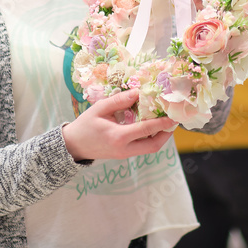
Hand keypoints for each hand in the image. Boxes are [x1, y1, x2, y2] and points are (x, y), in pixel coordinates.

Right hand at [61, 89, 177, 161]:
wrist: (73, 146)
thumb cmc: (84, 125)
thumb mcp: (99, 109)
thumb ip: (119, 100)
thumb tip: (138, 92)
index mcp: (118, 137)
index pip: (146, 129)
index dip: (162, 122)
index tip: (173, 116)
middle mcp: (124, 149)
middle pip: (153, 146)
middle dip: (166, 134)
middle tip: (173, 121)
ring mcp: (125, 154)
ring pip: (150, 149)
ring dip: (160, 137)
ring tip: (166, 123)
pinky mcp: (124, 155)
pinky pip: (143, 148)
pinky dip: (151, 138)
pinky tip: (152, 127)